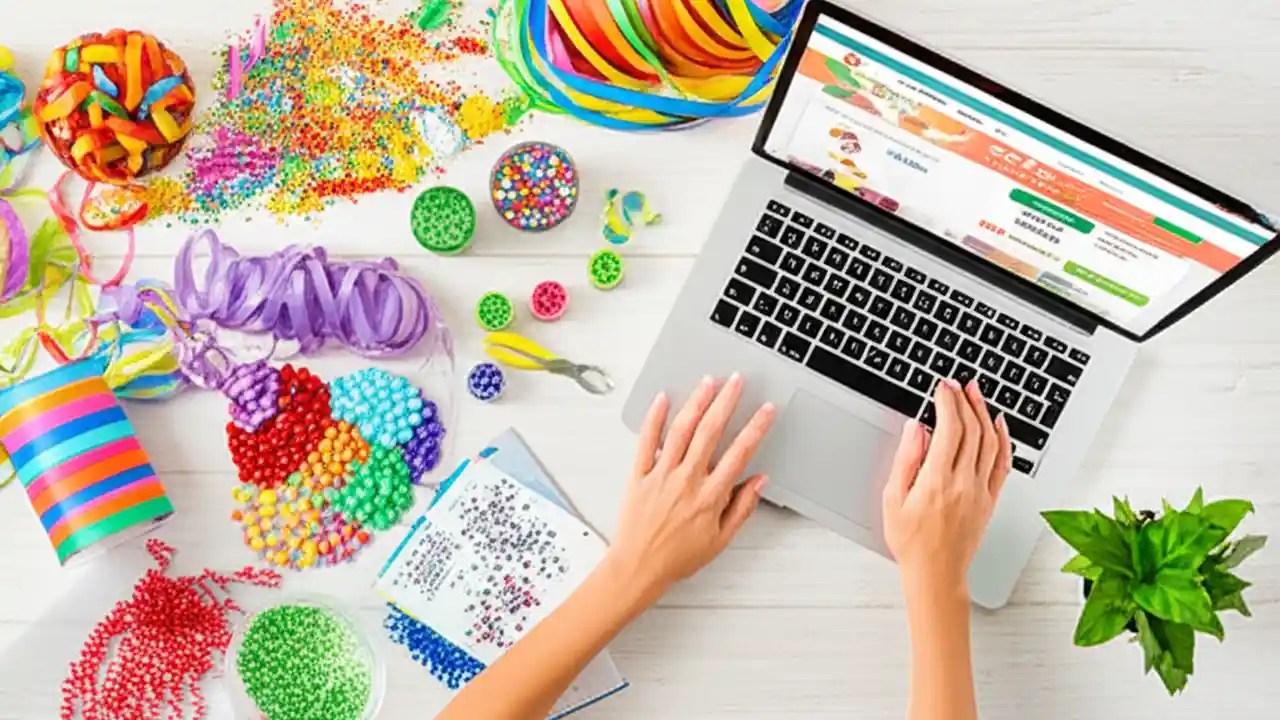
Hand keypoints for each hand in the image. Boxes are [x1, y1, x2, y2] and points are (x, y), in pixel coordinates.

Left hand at [606, 374, 776, 602]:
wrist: (638, 567)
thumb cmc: (678, 557)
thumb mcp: (720, 539)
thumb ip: (742, 508)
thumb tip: (760, 481)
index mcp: (710, 496)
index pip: (739, 453)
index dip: (756, 428)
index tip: (766, 410)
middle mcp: (687, 480)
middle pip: (710, 431)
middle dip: (726, 401)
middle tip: (737, 380)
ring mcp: (661, 475)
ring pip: (681, 430)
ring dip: (696, 402)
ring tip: (708, 381)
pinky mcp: (639, 475)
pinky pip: (646, 441)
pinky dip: (654, 418)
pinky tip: (663, 399)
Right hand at [882, 379, 1011, 591]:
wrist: (936, 574)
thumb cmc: (910, 542)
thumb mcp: (893, 499)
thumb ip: (906, 459)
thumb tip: (915, 428)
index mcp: (937, 480)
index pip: (949, 428)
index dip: (947, 402)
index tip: (942, 387)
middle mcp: (964, 482)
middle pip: (972, 430)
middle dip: (964, 400)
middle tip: (956, 384)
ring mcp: (981, 490)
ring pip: (990, 441)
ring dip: (983, 412)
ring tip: (976, 394)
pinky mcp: (990, 499)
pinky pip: (1003, 463)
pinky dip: (1003, 439)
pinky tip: (999, 424)